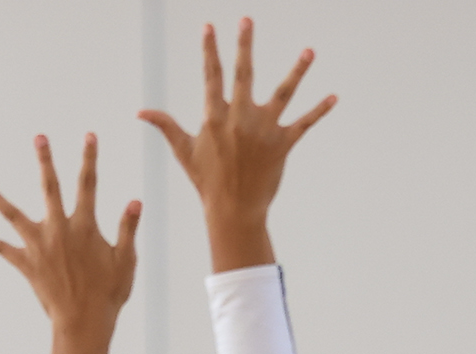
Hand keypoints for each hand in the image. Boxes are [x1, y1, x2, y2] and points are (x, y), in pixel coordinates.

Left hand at [0, 134, 140, 353]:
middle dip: (45, 161)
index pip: (88, 184)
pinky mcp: (25, 263)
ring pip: (12, 215)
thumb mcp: (126, 260)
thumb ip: (127, 229)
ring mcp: (39, 246)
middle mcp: (58, 230)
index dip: (90, 158)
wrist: (83, 322)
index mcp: (84, 226)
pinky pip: (0, 249)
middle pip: (50, 188)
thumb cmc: (108, 294)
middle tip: (39, 138)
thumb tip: (135, 201)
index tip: (89, 136)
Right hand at [139, 18, 335, 272]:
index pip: (210, 77)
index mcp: (215, 118)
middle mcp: (240, 119)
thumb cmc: (207, 180)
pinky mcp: (283, 144)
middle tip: (247, 21)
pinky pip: (304, 123)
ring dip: (298, 70)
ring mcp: (263, 130)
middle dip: (244, 45)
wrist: (233, 210)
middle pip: (244, 74)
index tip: (209, 27)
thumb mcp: (184, 151)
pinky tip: (334, 97)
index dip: (209, 50)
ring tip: (310, 50)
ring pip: (284, 93)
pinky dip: (319, 110)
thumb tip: (140, 112)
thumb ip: (166, 125)